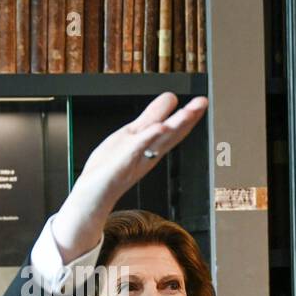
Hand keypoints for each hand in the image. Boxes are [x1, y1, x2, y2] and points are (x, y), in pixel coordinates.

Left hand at [50, 93, 208, 260]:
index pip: (172, 130)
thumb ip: (150, 117)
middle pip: (171, 134)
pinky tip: (160, 127)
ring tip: (189, 111)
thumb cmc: (109, 167)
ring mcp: (136, 159)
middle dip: (188, 119)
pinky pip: (138, 148)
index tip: (201, 103)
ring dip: (175, 125)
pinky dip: (150, 138)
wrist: (92, 196)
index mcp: (150, 147)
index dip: (187, 117)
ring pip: (159, 140)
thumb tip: (169, 99)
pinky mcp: (122, 163)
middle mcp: (147, 154)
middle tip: (202, 103)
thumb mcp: (132, 135)